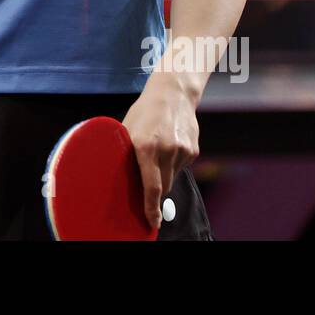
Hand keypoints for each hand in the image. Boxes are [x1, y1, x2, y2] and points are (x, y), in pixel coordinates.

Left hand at [123, 73, 200, 230]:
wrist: (173, 92)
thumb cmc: (145, 112)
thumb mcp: (127, 129)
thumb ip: (127, 153)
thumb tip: (120, 179)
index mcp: (145, 146)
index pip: (151, 186)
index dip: (150, 208)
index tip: (152, 222)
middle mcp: (166, 150)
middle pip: (163, 187)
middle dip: (155, 190)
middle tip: (147, 181)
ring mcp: (182, 150)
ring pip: (173, 178)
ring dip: (164, 174)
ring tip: (158, 151)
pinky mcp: (193, 150)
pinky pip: (181, 167)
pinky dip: (174, 163)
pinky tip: (169, 145)